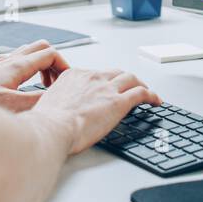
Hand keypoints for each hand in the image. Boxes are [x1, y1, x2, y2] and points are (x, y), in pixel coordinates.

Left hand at [0, 40, 70, 112]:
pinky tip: (19, 89)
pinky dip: (24, 72)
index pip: (49, 53)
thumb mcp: (12, 108)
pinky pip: (12, 64)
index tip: (68, 81)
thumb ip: (37, 101)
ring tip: (42, 88)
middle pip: (39, 48)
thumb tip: (57, 99)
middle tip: (58, 83)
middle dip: (54, 62)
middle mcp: (5, 62)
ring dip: (39, 67)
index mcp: (15, 66)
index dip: (64, 65)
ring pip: (25, 55)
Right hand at [33, 68, 161, 154]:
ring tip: (146, 92)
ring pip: (131, 79)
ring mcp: (106, 88)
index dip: (105, 81)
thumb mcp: (48, 104)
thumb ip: (59, 103)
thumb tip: (60, 112)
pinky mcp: (119, 102)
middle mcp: (92, 77)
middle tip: (130, 87)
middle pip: (116, 73)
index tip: (107, 87)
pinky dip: (151, 95)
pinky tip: (156, 101)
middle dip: (125, 79)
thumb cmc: (46, 123)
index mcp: (73, 76)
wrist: (51, 128)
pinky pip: (141, 94)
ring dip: (140, 84)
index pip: (95, 74)